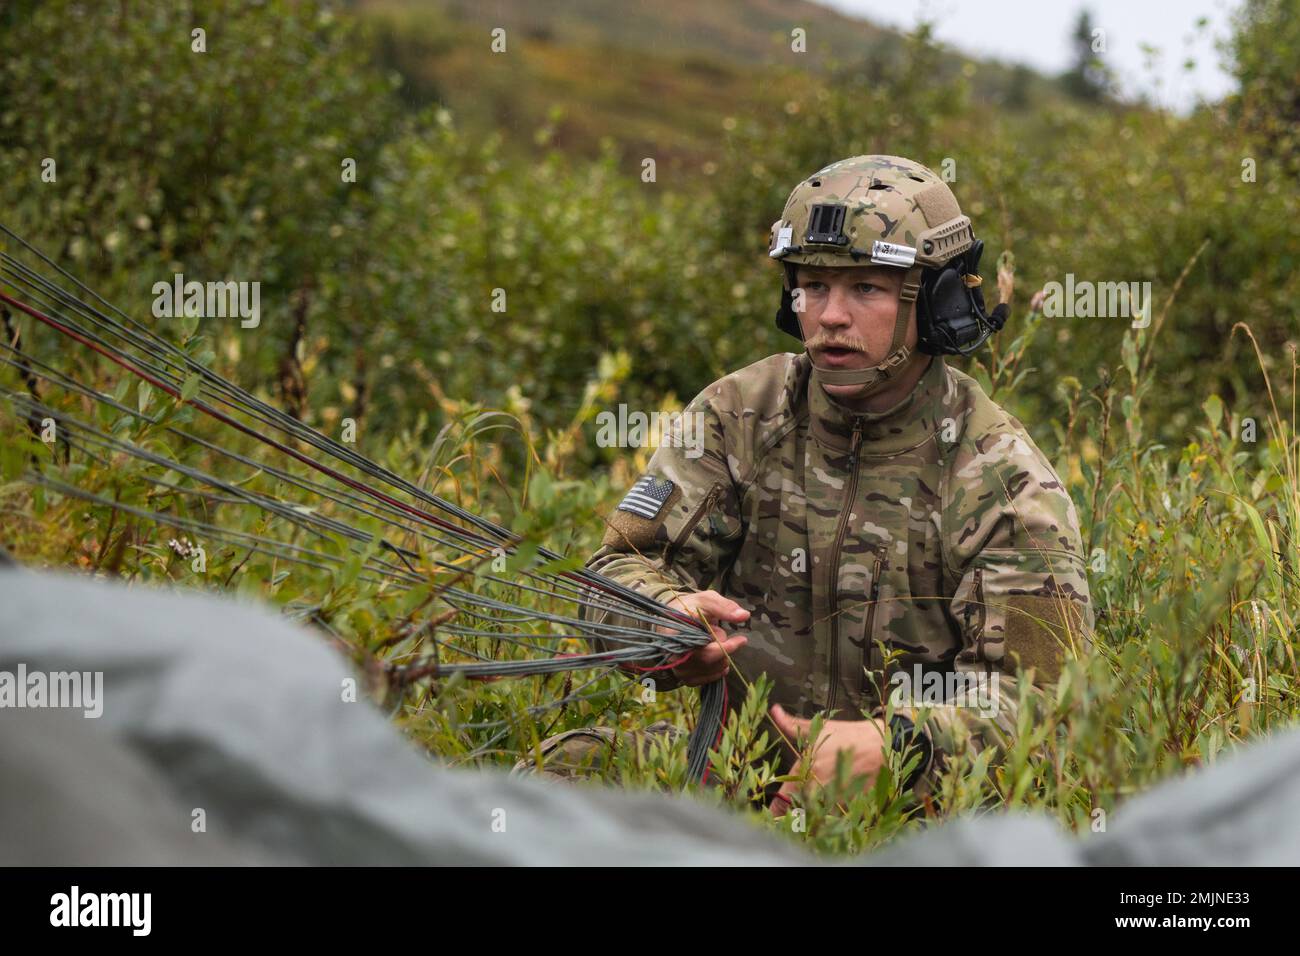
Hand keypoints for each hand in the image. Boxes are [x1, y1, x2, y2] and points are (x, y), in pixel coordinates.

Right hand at [658, 590, 748, 686]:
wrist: (673, 620)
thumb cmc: (690, 609)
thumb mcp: (706, 600)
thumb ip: (724, 607)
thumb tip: (744, 615)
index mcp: (675, 635)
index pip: (704, 648)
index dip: (726, 646)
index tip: (742, 639)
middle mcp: (673, 655)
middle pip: (709, 661)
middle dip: (724, 650)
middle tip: (724, 636)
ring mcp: (677, 668)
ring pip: (711, 671)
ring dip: (722, 658)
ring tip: (714, 642)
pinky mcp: (684, 677)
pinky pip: (707, 678)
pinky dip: (718, 669)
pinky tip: (719, 658)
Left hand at [768, 704, 886, 815]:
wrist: (882, 743)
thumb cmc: (849, 734)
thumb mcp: (820, 726)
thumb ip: (792, 723)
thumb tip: (774, 710)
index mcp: (809, 766)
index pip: (785, 796)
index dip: (776, 807)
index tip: (773, 811)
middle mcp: (821, 783)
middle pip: (799, 809)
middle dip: (793, 812)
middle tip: (788, 813)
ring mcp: (837, 795)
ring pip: (816, 814)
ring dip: (810, 815)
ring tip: (807, 812)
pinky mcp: (852, 803)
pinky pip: (834, 815)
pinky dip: (829, 814)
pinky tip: (827, 808)